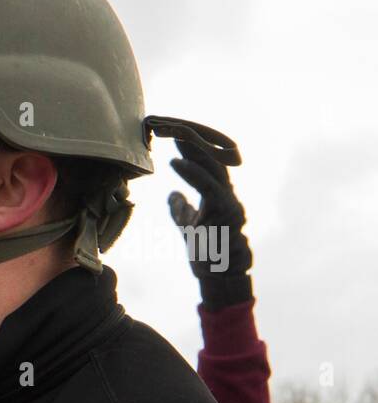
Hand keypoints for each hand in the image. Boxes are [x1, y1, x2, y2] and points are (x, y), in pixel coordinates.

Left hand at [168, 140, 252, 307]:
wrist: (220, 276)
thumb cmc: (207, 253)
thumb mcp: (188, 227)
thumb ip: (181, 209)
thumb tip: (172, 194)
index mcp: (219, 197)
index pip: (208, 167)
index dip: (194, 150)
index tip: (176, 134)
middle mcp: (228, 197)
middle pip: (214, 163)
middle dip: (196, 144)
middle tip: (176, 127)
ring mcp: (230, 204)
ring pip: (214, 170)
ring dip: (195, 152)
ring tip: (176, 139)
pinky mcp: (227, 215)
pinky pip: (210, 188)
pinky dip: (194, 174)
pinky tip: (177, 163)